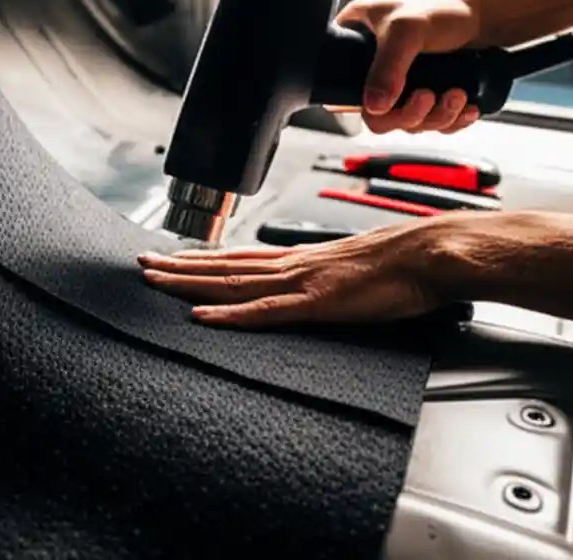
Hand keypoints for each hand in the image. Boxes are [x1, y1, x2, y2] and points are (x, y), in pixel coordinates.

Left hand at [138, 221, 444, 327]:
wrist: (431, 255)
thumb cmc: (402, 265)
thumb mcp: (354, 269)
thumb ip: (327, 277)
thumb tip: (315, 284)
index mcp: (300, 260)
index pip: (238, 259)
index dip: (201, 259)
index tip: (171, 257)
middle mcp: (291, 266)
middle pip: (222, 267)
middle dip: (178, 268)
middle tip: (141, 265)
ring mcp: (300, 283)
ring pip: (230, 284)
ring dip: (188, 284)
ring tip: (154, 283)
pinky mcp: (315, 304)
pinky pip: (263, 312)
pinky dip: (229, 315)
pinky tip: (202, 317)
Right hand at [336, 0, 484, 134]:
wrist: (486, 12)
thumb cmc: (444, 7)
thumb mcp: (407, 30)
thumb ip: (387, 66)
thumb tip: (374, 106)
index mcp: (355, 38)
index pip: (342, 84)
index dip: (365, 104)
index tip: (392, 99)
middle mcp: (374, 63)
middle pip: (378, 114)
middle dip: (409, 114)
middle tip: (428, 96)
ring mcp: (401, 81)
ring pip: (409, 120)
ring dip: (436, 116)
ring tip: (457, 95)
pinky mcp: (426, 91)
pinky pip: (431, 121)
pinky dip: (450, 120)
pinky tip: (466, 107)